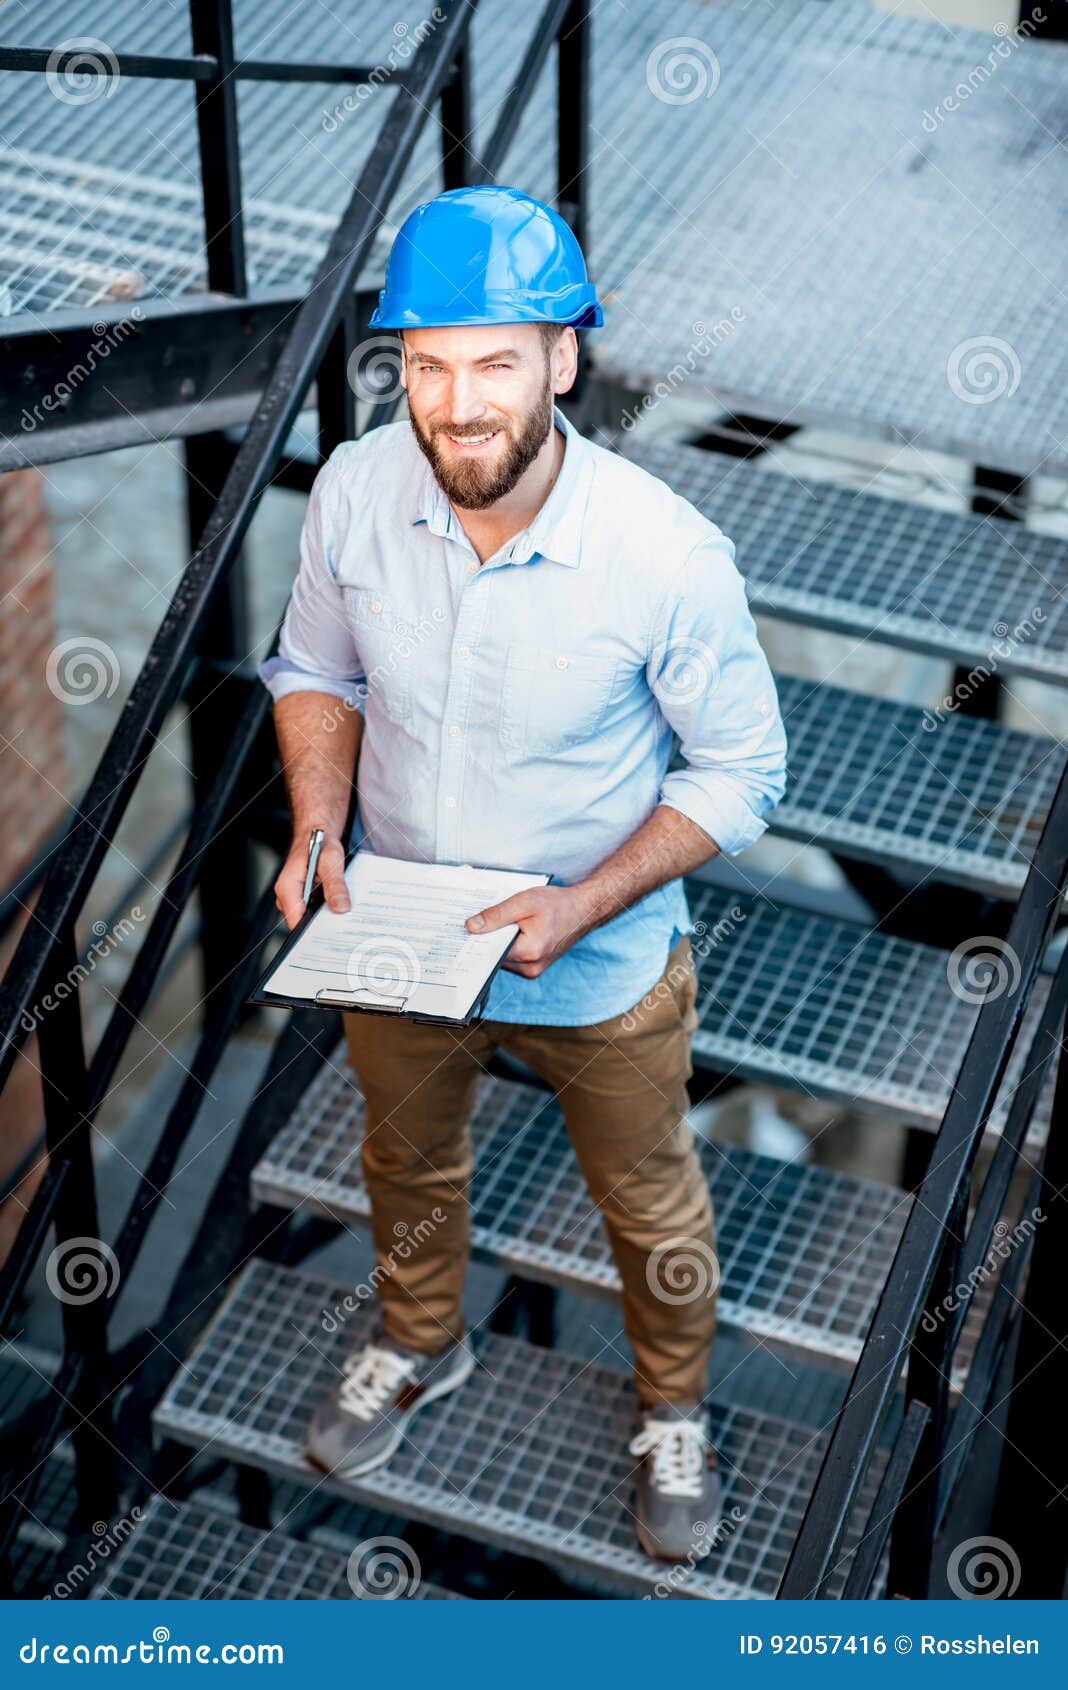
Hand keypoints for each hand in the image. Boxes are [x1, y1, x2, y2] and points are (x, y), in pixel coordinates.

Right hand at [274, 831, 348, 929]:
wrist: (317, 831)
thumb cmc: (319, 841)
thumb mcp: (331, 860)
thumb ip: (335, 885)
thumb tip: (340, 907)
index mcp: (287, 886)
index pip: (295, 920)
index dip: (310, 932)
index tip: (328, 935)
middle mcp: (287, 894)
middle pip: (302, 921)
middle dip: (321, 926)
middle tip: (342, 927)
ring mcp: (294, 896)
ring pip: (308, 916)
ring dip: (324, 917)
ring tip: (342, 915)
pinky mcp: (302, 896)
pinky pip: (312, 909)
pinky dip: (325, 909)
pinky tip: (338, 906)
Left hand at [465, 884, 593, 977]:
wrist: (583, 910)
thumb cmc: (558, 904)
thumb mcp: (525, 901)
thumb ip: (496, 915)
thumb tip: (471, 927)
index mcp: (529, 952)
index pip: (489, 952)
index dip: (475, 940)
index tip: (463, 931)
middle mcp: (530, 967)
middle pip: (493, 957)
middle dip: (485, 940)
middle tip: (476, 923)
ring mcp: (532, 970)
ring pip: (500, 959)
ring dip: (496, 943)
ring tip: (499, 924)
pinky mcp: (532, 968)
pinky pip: (510, 959)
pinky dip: (505, 946)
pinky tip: (509, 931)